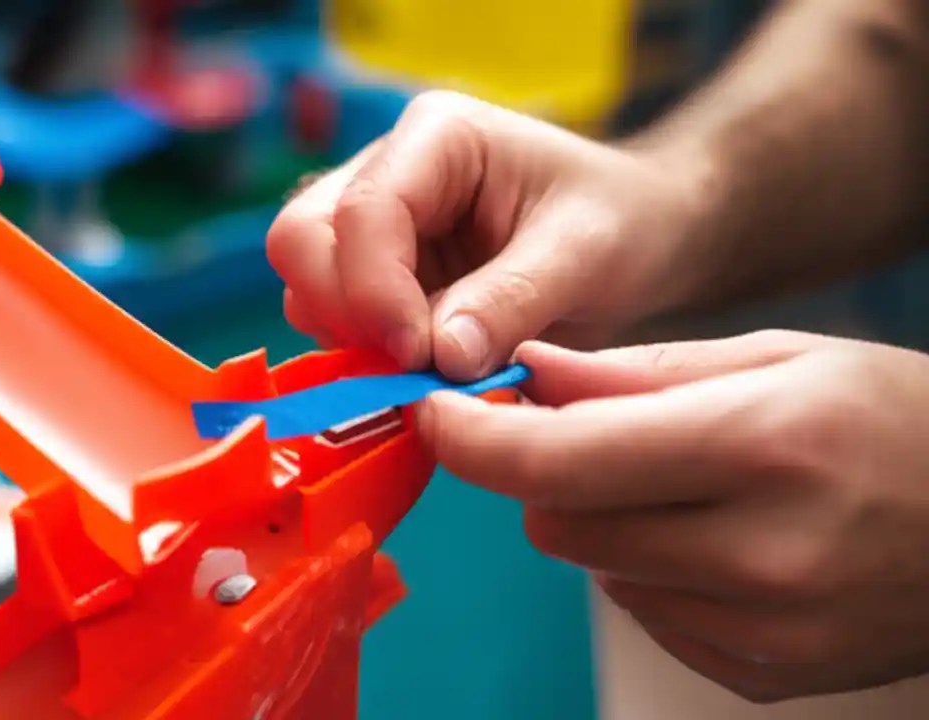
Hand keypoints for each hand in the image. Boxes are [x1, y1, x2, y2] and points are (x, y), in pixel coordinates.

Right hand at [267, 90, 707, 379]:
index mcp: (437, 138)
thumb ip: (512, 301)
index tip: (419, 355)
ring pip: (306, 284)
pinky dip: (362, 354)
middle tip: (410, 365)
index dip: (375, 291)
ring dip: (350, 338)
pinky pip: (333, 320)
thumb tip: (441, 358)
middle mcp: (388, 171)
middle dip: (344, 310)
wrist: (636, 238)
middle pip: (302, 240)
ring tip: (426, 368)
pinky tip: (421, 369)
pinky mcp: (376, 276)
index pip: (364, 211)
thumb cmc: (621, 224)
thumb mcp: (586, 256)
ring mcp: (374, 226)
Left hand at [417, 330, 928, 701]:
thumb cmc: (896, 417)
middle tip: (589, 434)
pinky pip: (646, 613)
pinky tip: (718, 538)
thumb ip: (634, 371)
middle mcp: (760, 551)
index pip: (559, 462)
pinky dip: (650, 570)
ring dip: (603, 521)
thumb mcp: (776, 357)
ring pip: (596, 570)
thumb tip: (523, 374)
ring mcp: (764, 628)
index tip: (436, 414)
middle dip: (544, 475)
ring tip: (684, 483)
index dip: (473, 440)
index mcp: (760, 446)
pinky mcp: (764, 673)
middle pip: (557, 525)